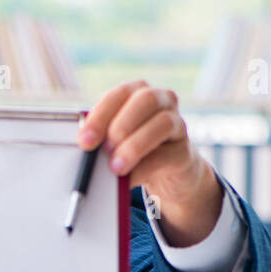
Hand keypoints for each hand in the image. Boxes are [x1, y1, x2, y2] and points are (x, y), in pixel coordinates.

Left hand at [78, 79, 221, 246]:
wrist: (170, 171)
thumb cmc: (137, 148)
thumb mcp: (116, 138)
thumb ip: (103, 136)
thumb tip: (85, 147)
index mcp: (138, 92)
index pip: (120, 94)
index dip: (101, 115)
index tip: (85, 139)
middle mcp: (162, 101)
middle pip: (146, 100)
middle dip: (120, 125)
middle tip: (103, 149)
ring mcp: (178, 124)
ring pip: (162, 124)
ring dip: (134, 146)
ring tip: (116, 166)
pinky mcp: (185, 151)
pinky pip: (167, 155)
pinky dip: (144, 168)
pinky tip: (130, 179)